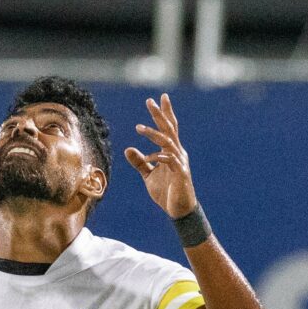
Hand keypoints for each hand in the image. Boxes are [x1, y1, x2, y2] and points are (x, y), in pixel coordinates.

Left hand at [124, 94, 197, 218]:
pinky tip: (150, 157)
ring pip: (167, 142)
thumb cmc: (167, 192)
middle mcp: (177, 153)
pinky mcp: (180, 173)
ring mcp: (179, 162)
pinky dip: (159, 157)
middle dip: (160, 115)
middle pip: (169, 129)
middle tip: (150, 101)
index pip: (168, 128)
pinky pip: (169, 160)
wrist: (179, 211)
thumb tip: (127, 149)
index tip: (160, 98)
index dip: (165, 113)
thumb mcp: (149, 176)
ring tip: (138, 128)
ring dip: (153, 134)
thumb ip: (140, 162)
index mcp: (171, 151)